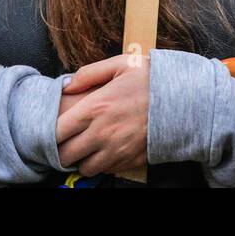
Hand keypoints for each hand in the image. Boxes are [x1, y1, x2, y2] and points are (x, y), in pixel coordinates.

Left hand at [54, 53, 148, 175]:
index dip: (51, 132)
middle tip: (67, 139)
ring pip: (84, 168)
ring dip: (81, 159)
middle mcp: (101, 134)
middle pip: (66, 155)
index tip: (55, 127)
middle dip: (62, 149)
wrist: (183, 100)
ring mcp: (116, 151)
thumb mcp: (120, 64)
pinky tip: (105, 149)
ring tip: (86, 146)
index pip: (57, 131)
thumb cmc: (150, 79)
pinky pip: (105, 171)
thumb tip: (67, 84)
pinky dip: (100, 164)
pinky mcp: (129, 162)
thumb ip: (89, 73)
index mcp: (95, 108)